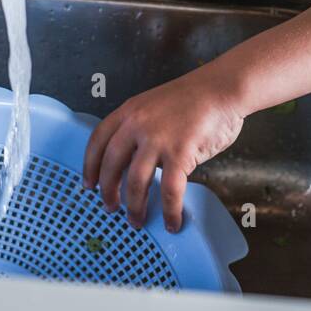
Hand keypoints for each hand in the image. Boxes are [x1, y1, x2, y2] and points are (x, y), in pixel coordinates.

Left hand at [81, 61, 247, 233]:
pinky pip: (169, 190)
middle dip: (108, 192)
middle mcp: (137, 124)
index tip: (88, 184)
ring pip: (136, 182)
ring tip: (137, 220)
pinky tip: (172, 222)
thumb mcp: (154, 106)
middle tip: (110, 208)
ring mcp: (157, 139)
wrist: (222, 89)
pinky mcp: (180, 153)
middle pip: (111, 164)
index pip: (97, 140)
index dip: (90, 166)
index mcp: (129, 111)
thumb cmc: (194, 99)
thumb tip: (133, 163)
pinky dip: (169, 211)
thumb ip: (140, 130)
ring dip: (135, 206)